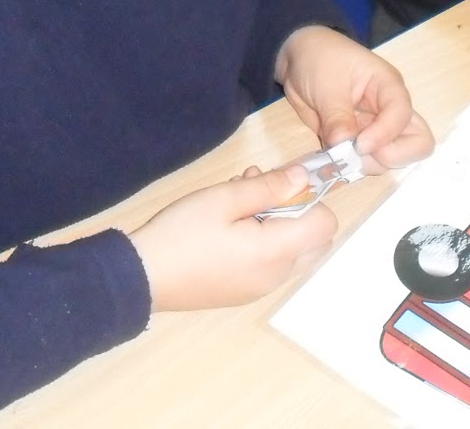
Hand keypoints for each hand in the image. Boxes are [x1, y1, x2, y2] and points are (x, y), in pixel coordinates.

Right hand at [129, 166, 336, 311]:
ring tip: (236, 201)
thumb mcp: (224, 198)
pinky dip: (263, 242)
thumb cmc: (182, 233)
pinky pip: (270, 263)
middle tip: (259, 190)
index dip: (311, 198)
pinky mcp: (244, 292)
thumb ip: (269, 187)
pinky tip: (228, 226)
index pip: (326, 225)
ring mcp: (261, 288)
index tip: (281, 183)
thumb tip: (302, 177)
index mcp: (276, 252)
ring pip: (291, 250)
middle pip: (314, 240)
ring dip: (277, 224)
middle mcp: (276, 276)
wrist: (143, 278)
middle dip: (296, 211)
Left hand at [274, 26, 433, 170]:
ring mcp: (375, 129)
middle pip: (417, 144)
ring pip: (391, 159)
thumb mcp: (326, 83)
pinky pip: (365, 163)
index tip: (359, 145)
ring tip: (338, 155)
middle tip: (358, 154)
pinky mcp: (357, 142)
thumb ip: (337, 116)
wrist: (298, 59)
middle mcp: (389, 111)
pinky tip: (332, 158)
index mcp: (388, 87)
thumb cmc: (319, 58)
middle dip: (391, 156)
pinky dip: (351, 167)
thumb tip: (343, 147)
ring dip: (367, 164)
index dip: (385, 134)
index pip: (403, 116)